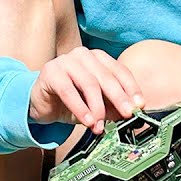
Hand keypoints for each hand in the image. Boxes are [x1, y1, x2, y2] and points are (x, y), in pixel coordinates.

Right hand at [28, 47, 143, 133]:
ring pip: (89, 83)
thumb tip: (130, 114)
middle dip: (118, 97)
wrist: (42, 104)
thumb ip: (112, 107)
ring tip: (100, 125)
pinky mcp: (51, 72)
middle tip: (127, 114)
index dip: (131, 88)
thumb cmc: (70, 101)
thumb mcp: (95, 106)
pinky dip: (80, 108)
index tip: (139, 105)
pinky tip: (87, 121)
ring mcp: (66, 61)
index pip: (120, 71)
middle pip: (106, 76)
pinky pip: (68, 91)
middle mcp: (83, 55)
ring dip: (97, 108)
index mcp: (98, 58)